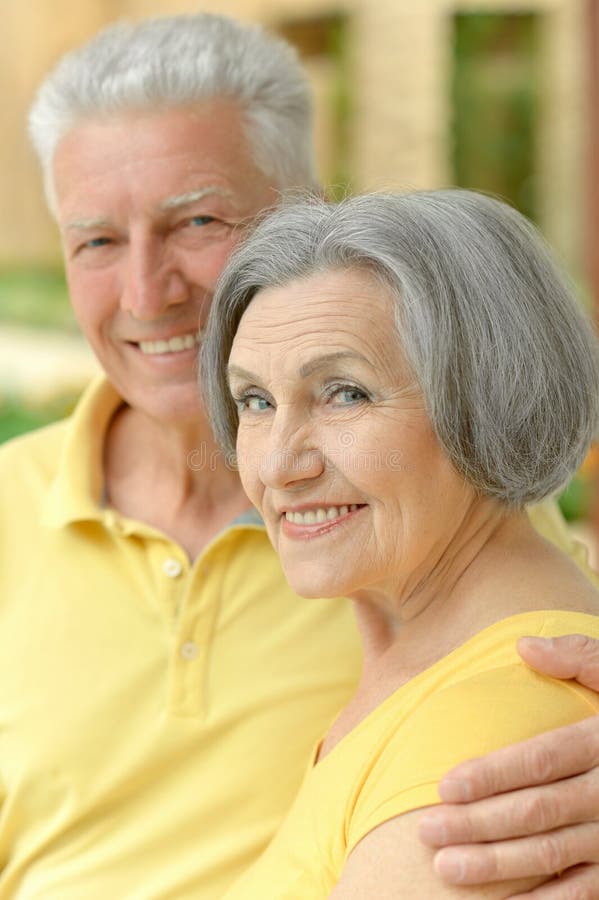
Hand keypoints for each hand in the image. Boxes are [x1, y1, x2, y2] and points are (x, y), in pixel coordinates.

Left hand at [418, 634, 598, 897]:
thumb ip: (578, 657)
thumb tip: (524, 645)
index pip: (540, 760)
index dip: (492, 774)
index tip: (445, 786)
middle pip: (536, 811)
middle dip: (478, 823)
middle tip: (427, 830)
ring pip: (552, 853)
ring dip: (497, 865)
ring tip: (447, 867)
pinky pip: (584, 890)